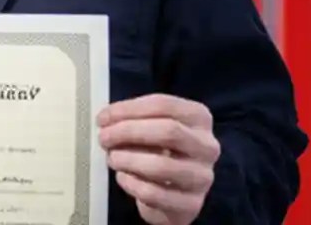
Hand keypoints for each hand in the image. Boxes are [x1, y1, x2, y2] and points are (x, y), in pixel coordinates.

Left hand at [97, 94, 220, 224]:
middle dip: (128, 132)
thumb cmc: (160, 152)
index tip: (103, 118)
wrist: (174, 194)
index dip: (128, 110)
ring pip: (161, 165)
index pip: (163, 105)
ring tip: (113, 158)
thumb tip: (107, 120)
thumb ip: (134, 119)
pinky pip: (154, 193)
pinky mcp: (191, 204)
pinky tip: (123, 177)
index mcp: (198, 118)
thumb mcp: (152, 128)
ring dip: (128, 160)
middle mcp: (207, 146)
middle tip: (104, 137)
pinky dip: (131, 183)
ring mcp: (203, 177)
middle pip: (168, 131)